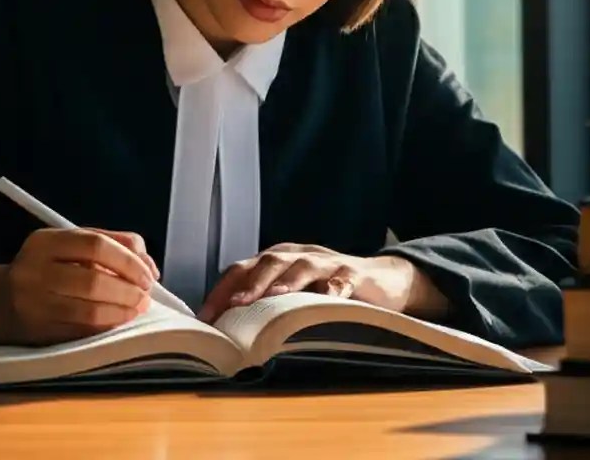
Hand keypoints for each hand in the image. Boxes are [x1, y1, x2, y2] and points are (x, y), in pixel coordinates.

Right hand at [3, 227, 160, 345]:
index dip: (129, 261)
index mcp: (45, 242)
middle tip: (145, 296)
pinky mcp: (40, 331)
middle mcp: (35, 271)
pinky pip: (82, 331)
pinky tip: (119, 321)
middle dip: (128, 291)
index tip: (148, 274)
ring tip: (136, 308)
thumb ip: (112, 242)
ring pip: (90, 311)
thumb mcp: (70, 243)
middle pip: (94, 281)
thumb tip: (148, 264)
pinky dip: (107, 326)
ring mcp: (35, 304)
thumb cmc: (46, 268)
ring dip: (122, 311)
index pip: (96, 245)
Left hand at [197, 243, 421, 323]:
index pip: (242, 268)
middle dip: (250, 283)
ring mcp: (327, 264)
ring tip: (272, 299)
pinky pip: (343, 281)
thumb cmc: (327, 289)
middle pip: (269, 262)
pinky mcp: (354, 275)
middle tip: (234, 305)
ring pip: (303, 266)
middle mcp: (299, 256)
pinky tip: (330, 298)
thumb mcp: (294, 292)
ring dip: (286, 282)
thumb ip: (264, 304)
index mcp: (278, 259)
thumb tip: (224, 333)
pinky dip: (335, 289)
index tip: (206, 317)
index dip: (222, 290)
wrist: (383, 279)